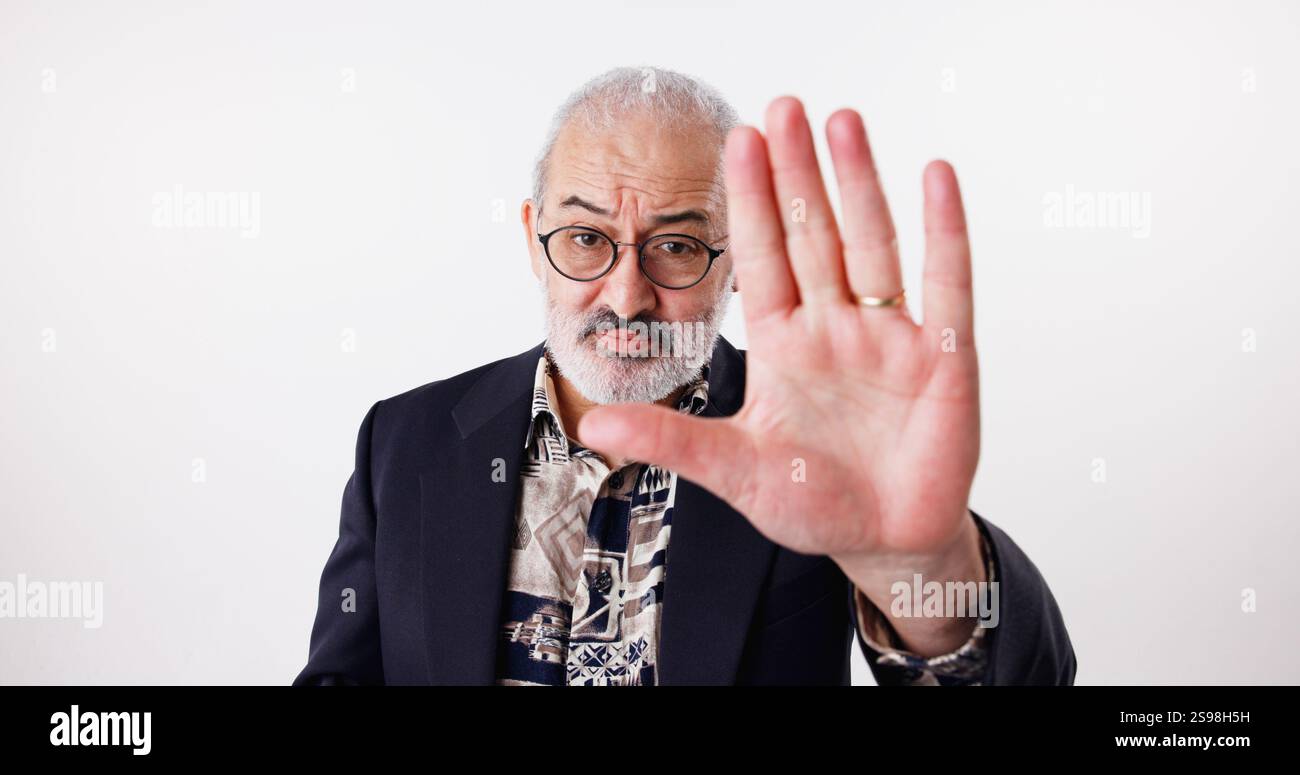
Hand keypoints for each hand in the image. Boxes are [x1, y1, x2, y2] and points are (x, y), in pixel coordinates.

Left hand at [579, 97, 981, 601]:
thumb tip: (593, 423)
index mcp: (783, 344)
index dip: (749, 200)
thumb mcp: (734, 469)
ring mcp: (890, 336)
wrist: (883, 540)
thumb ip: (672, 440)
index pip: (762, 257)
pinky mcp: (943, 358)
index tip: (738, 139)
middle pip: (813, 235)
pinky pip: (946, 284)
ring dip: (859, 185)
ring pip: (873, 244)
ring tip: (843, 122)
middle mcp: (834, 327)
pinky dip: (944, 231)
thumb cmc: (810, 502)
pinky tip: (935, 176)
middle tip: (784, 107)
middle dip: (797, 174)